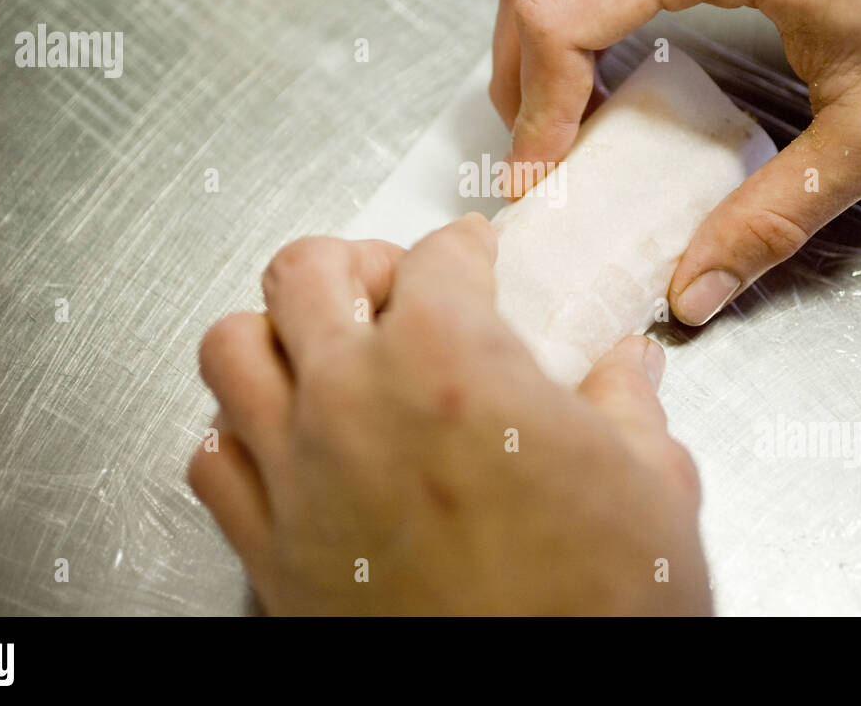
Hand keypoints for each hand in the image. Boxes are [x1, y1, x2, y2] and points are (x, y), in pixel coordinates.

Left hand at [189, 214, 710, 614]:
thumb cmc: (599, 612)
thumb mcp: (650, 487)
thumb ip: (628, 406)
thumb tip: (628, 368)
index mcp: (454, 362)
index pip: (437, 256)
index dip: (464, 249)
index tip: (472, 258)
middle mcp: (355, 400)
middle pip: (305, 271)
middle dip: (354, 263)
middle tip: (389, 286)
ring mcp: (297, 473)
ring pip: (231, 349)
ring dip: (276, 336)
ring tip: (321, 350)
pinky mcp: (266, 551)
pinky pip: (210, 461)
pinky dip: (238, 438)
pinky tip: (284, 446)